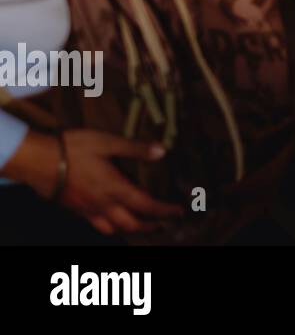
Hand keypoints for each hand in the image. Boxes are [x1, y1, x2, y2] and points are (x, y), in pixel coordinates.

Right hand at [55, 131, 183, 234]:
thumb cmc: (73, 149)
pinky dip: (110, 226)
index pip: (147, 206)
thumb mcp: (107, 142)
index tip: (179, 212)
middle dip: (151, 226)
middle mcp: (103, 204)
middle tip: (165, 223)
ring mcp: (88, 210)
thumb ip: (135, 148)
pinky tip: (112, 217)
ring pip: (113, 229)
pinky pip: (96, 225)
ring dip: (131, 229)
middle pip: (132, 224)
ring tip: (141, 224)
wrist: (37, 162)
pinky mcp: (75, 210)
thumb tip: (162, 151)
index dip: (165, 211)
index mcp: (115, 188)